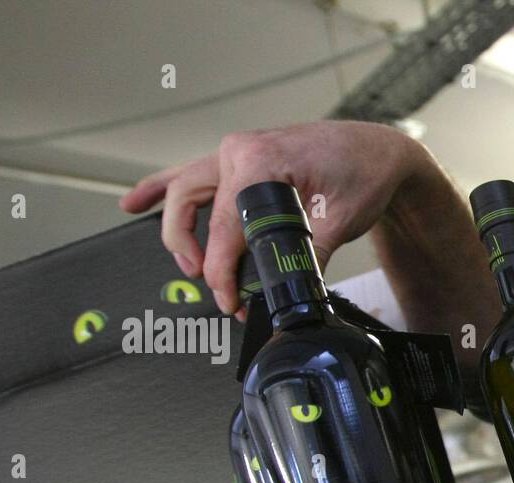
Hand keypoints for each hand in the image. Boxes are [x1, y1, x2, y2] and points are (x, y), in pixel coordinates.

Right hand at [119, 121, 429, 315]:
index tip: (230, 301)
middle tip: (216, 291)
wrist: (378, 152)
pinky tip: (135, 204)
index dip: (223, 271)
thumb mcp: (339, 222)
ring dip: (176, 230)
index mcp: (259, 159)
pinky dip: (161, 189)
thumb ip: (308, 259)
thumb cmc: (362, 173)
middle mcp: (239, 151)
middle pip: (191, 205)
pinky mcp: (240, 162)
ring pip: (185, 191)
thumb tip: (289, 296)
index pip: (225, 225)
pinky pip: (192, 175)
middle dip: (196, 255)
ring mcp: (235, 154)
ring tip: (186, 266)